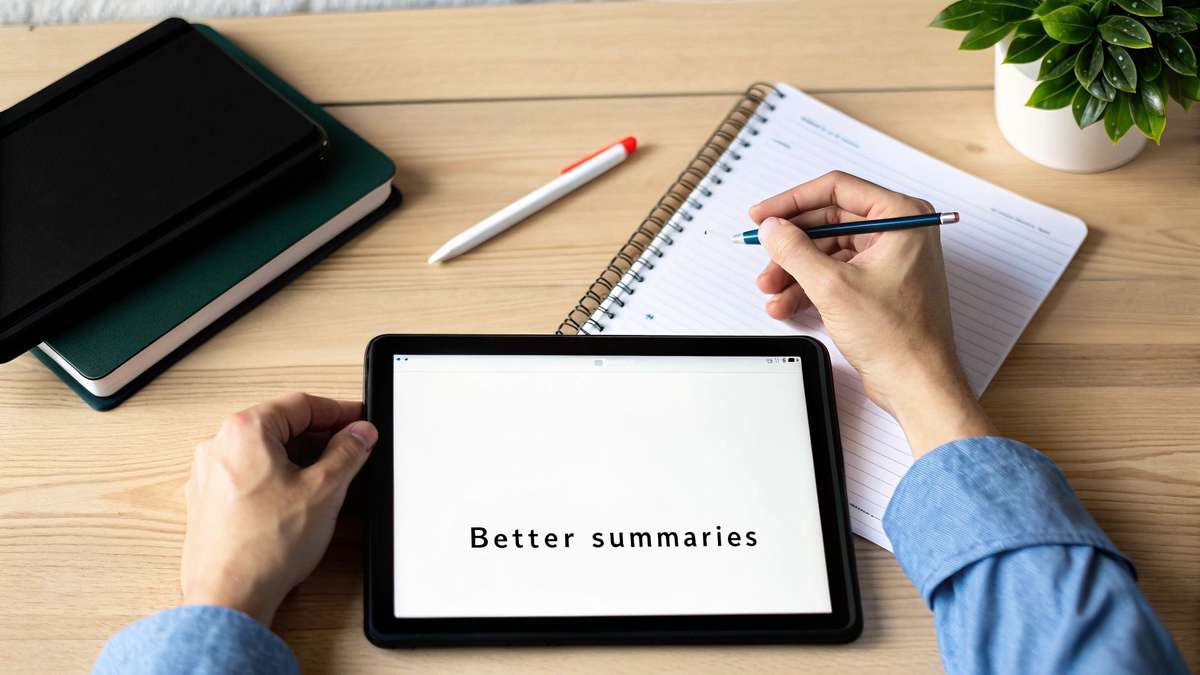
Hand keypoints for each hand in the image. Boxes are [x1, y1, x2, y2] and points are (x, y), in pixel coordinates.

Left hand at [181, 393, 377, 624]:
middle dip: (320, 437)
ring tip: (330, 478)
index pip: (301, 404)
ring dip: (299, 459)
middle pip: (280, 427)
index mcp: (244, 431)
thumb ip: (347, 452)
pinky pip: (248, 476)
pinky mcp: (207, 503)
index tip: (358, 421)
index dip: (338, 411)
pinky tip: (299, 500)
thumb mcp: (324, 489)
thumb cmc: (264, 547)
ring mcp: (208, 476)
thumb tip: (359, 434)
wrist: (230, 597)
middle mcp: (218, 446)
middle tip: (352, 450)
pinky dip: (277, 479)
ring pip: (264, 453)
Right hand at [750, 171, 993, 456]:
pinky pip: (834, 273)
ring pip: (827, 250)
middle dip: (791, 244)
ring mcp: (888, 258)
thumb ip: (795, 250)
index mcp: (902, 216)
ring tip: (771, 289)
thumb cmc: (899, 336)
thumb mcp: (833, 286)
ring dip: (795, 269)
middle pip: (828, 221)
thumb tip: (771, 228)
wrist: (916, 383)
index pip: (836, 189)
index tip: (763, 215)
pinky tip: (785, 304)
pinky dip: (808, 286)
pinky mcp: (878, 284)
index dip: (792, 201)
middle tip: (763, 255)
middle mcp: (899, 231)